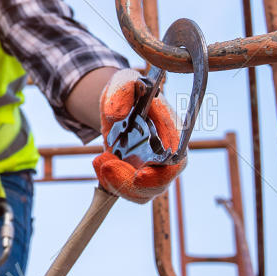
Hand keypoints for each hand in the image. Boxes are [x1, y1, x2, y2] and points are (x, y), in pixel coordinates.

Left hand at [92, 67, 185, 203]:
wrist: (117, 102)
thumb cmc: (128, 90)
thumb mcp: (124, 82)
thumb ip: (122, 92)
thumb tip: (117, 114)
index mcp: (172, 131)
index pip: (176, 160)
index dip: (162, 173)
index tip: (139, 174)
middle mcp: (166, 153)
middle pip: (160, 183)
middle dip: (131, 182)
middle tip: (106, 165)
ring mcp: (152, 167)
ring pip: (142, 193)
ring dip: (117, 182)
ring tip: (100, 160)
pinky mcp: (135, 175)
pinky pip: (126, 191)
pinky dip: (109, 183)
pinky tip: (100, 162)